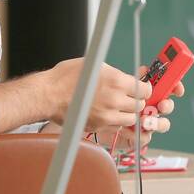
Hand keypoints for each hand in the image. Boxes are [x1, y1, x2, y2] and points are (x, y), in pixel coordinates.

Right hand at [42, 60, 183, 138]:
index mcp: (116, 81)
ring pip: (131, 119)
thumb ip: (116, 74)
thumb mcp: (95, 66)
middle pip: (140, 105)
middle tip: (130, 98)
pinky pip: (116, 126)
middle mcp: (115, 99)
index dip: (144, 89)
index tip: (141, 88)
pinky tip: (107, 113)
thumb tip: (128, 78)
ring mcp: (107, 115)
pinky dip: (116, 122)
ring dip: (128, 113)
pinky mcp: (99, 126)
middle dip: (137, 102)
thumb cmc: (67, 77)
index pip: (145, 90)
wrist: (48, 94)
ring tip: (119, 107)